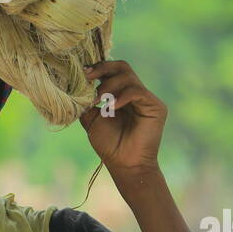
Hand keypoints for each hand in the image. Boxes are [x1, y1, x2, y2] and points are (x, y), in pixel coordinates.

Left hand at [79, 59, 166, 175]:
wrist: (125, 165)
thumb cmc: (110, 145)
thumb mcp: (91, 119)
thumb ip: (87, 101)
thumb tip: (77, 85)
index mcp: (120, 94)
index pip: (112, 71)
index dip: (98, 67)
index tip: (83, 73)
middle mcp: (135, 93)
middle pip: (122, 66)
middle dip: (103, 68)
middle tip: (88, 76)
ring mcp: (146, 99)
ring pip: (128, 76)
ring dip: (108, 85)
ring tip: (99, 99)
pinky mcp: (156, 106)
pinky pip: (137, 91)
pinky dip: (121, 96)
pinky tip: (111, 106)